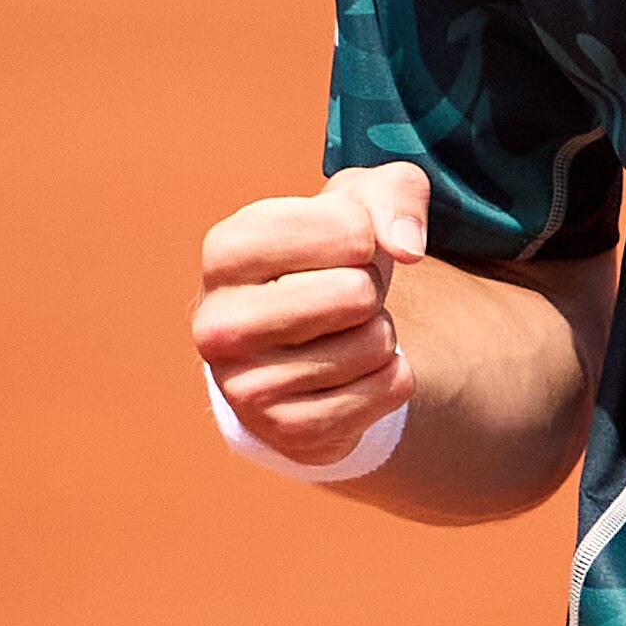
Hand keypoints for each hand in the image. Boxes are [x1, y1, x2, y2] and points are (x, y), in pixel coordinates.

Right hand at [189, 163, 431, 464]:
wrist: (300, 343)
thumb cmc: (326, 257)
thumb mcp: (357, 205)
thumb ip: (394, 193)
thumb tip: (407, 248)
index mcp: (224, 251)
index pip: (347, 229)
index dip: (366, 234)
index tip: (341, 246)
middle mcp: (218, 323)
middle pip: (357, 293)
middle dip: (369, 289)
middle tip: (341, 296)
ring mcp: (246, 387)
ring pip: (375, 344)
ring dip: (378, 333)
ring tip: (340, 332)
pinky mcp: (288, 432)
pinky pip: (389, 389)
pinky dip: (390, 375)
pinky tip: (350, 372)